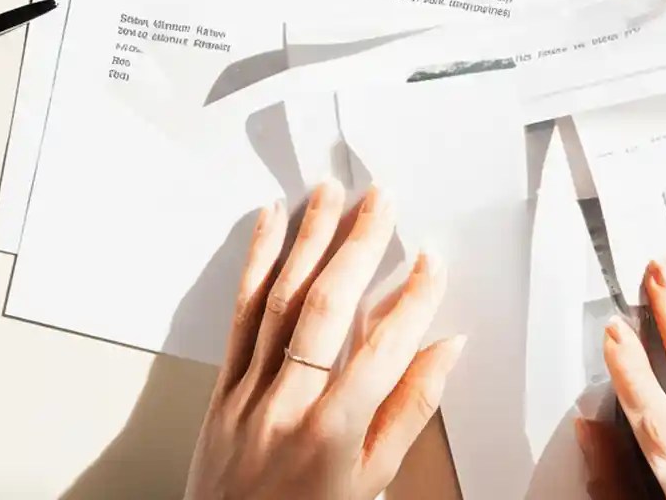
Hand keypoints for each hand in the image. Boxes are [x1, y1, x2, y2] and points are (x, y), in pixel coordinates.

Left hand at [185, 181, 465, 499]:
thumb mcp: (374, 479)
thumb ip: (410, 410)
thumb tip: (444, 348)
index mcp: (333, 431)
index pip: (384, 347)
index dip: (414, 298)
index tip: (433, 261)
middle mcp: (287, 404)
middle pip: (326, 307)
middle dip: (358, 245)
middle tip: (382, 200)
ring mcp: (248, 391)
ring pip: (281, 300)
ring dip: (309, 239)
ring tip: (331, 195)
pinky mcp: (221, 386)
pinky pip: (241, 315)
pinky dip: (256, 264)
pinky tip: (270, 224)